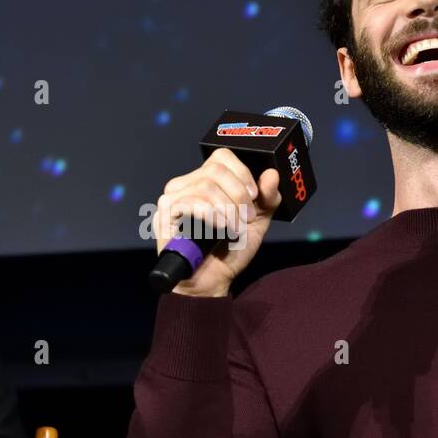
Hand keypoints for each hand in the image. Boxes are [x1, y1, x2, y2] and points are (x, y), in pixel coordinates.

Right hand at [154, 148, 282, 296]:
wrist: (212, 281)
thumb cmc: (229, 250)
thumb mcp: (256, 221)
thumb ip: (267, 198)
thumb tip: (271, 174)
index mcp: (207, 180)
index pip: (222, 156)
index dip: (242, 173)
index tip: (254, 196)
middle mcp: (187, 183)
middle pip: (215, 169)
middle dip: (238, 195)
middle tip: (246, 218)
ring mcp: (173, 196)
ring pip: (205, 186)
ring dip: (228, 210)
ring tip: (234, 229)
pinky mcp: (165, 213)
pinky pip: (191, 202)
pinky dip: (213, 216)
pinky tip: (222, 229)